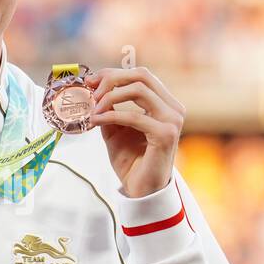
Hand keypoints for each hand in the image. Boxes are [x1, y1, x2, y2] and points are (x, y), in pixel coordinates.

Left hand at [86, 67, 185, 197]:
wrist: (141, 190)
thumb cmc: (132, 161)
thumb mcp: (115, 128)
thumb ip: (109, 108)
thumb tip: (93, 88)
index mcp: (165, 104)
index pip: (141, 75)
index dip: (114, 73)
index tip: (90, 81)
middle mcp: (173, 108)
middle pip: (142, 76)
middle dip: (112, 79)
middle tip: (90, 90)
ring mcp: (172, 120)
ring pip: (139, 89)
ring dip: (109, 96)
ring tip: (93, 110)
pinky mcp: (165, 134)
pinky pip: (133, 116)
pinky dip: (111, 115)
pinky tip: (96, 121)